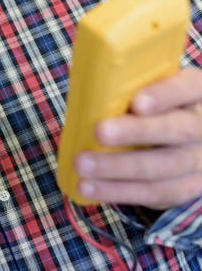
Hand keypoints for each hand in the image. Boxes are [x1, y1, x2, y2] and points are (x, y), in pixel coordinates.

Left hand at [74, 67, 201, 208]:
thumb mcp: (149, 88)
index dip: (164, 95)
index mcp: (196, 91)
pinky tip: (90, 187)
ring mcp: (200, 159)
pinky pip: (156, 192)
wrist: (181, 138)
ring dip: (119, 167)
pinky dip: (119, 191)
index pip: (187, 87)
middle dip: (136, 132)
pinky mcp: (188, 187)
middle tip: (100, 132)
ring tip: (83, 164)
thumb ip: (126, 84)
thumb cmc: (153, 105)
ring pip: (164, 166)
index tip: (137, 103)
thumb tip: (83, 81)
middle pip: (177, 129)